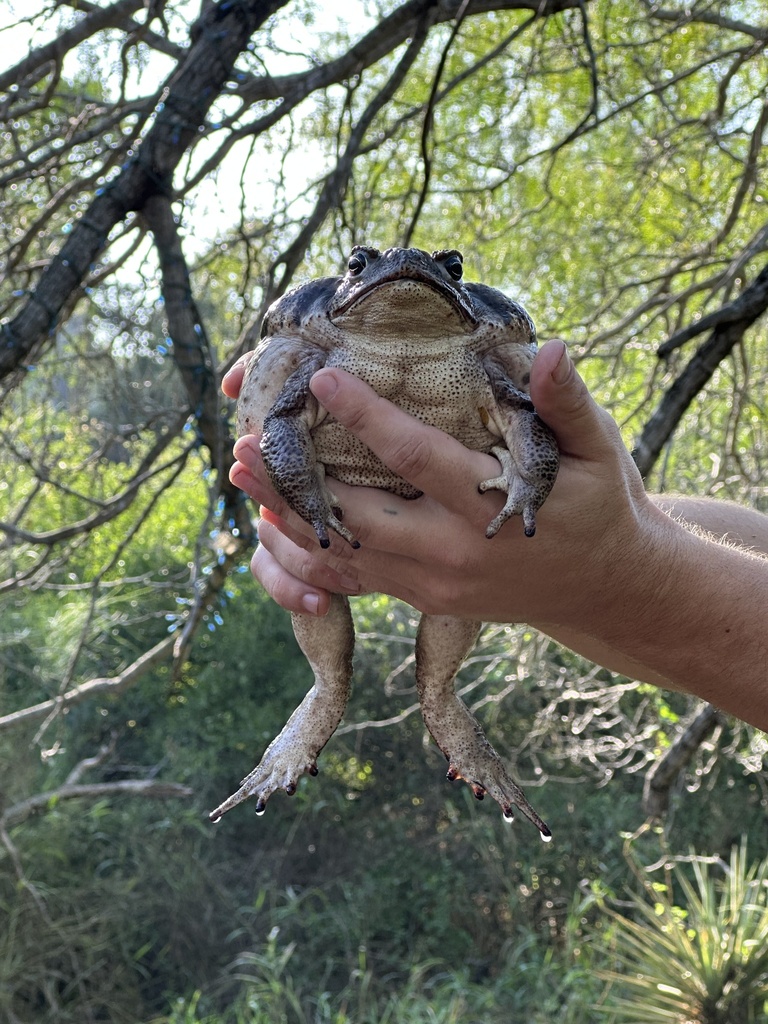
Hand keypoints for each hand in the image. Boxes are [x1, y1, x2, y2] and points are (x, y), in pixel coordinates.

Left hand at [222, 340, 666, 628]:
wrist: (603, 588)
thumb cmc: (597, 505)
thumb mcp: (596, 451)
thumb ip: (567, 403)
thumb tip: (551, 351)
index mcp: (489, 509)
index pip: (415, 457)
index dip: (365, 417)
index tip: (322, 377)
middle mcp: (451, 555)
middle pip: (354, 518)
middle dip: (293, 482)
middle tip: (241, 446)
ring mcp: (431, 585)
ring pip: (342, 556)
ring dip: (286, 520)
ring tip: (241, 482)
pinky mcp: (420, 600)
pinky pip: (352, 583)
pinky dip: (306, 558)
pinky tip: (272, 531)